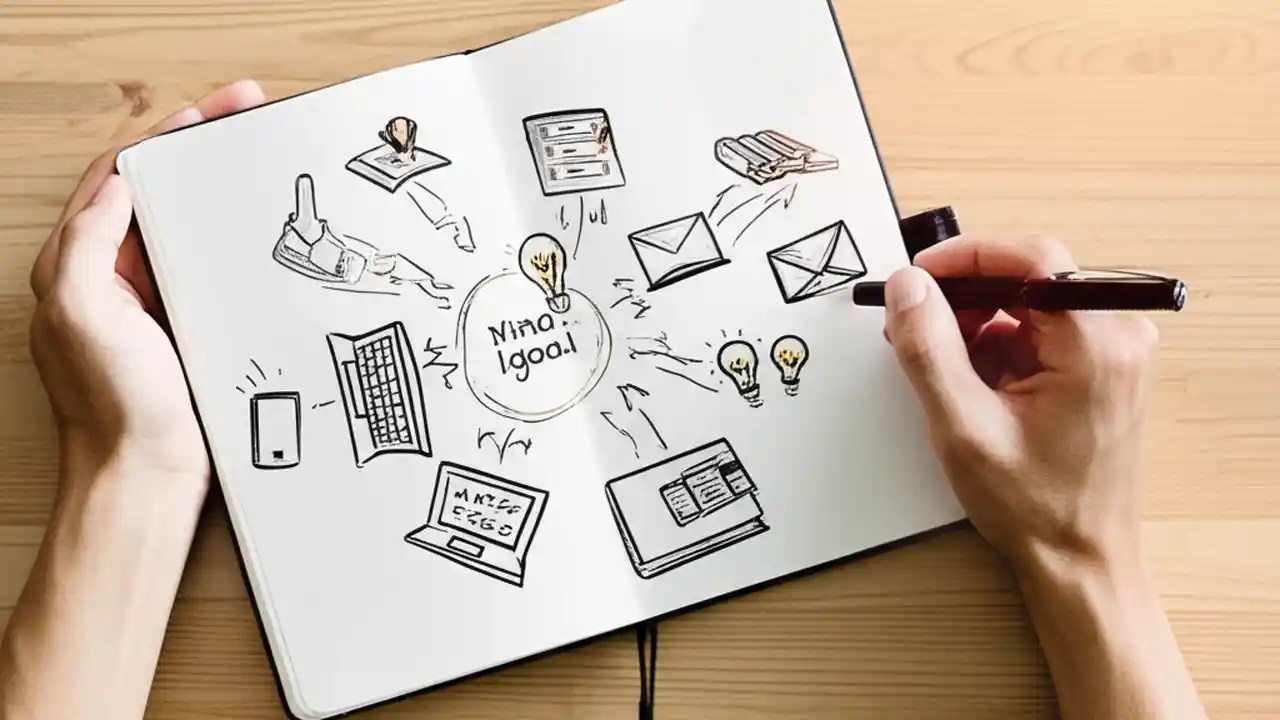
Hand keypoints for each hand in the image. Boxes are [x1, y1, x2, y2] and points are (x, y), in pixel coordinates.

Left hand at [28, 81, 266, 486]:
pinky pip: (205, 260)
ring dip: (215, 183)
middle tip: (241, 115)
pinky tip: (254, 226)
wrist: (147, 471)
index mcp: (77, 262)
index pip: (119, 176)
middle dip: (197, 145)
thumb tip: (117, 187)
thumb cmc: (113, 403)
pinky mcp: (183, 321)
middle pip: (154, 188)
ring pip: (181, 219)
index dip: (164, 136)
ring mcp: (148, 297)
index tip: (209, 112)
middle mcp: (110, 273)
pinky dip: (227, 232)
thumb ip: (88, 242)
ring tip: (251, 155)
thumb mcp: (82, 310)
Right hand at [881, 235, 1158, 573]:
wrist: (1079, 558)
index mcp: (1098, 345)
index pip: (1034, 256)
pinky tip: (974, 385)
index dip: (967, 254)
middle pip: (1030, 275)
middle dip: (965, 294)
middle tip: (915, 325)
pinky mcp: (1102, 364)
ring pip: (1030, 301)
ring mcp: (1115, 349)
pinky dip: (998, 344)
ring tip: (944, 370)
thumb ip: (929, 350)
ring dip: (978, 322)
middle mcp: (1120, 336)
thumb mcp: (964, 429)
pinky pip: (1039, 327)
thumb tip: (907, 287)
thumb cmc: (1035, 505)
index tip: (919, 276)